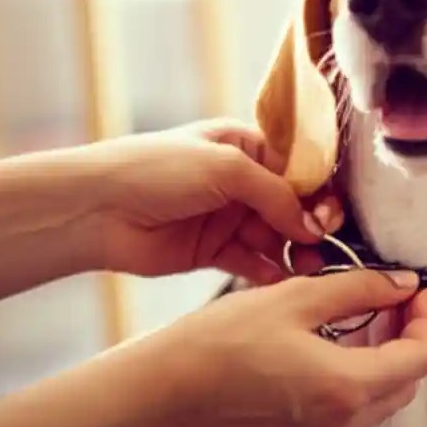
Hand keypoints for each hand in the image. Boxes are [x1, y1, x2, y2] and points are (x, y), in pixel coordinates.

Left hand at [82, 119, 343, 283]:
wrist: (96, 209)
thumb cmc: (156, 169)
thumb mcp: (226, 167)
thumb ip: (276, 194)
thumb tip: (313, 225)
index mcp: (246, 146)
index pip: (298, 169)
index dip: (318, 191)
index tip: (329, 213)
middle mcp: (240, 181)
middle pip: (292, 206)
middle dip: (310, 224)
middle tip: (321, 242)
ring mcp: (226, 217)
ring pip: (275, 237)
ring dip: (294, 252)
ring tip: (307, 266)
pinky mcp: (212, 250)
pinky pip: (252, 263)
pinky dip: (269, 272)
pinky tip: (282, 280)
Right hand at [146, 269, 426, 426]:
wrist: (165, 390)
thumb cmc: (220, 342)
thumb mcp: (295, 299)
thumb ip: (360, 289)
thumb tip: (403, 284)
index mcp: (345, 388)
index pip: (420, 357)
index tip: (418, 289)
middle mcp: (341, 425)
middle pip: (407, 381)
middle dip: (409, 335)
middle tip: (395, 297)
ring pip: (382, 398)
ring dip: (385, 356)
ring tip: (368, 313)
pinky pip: (352, 410)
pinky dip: (358, 375)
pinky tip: (338, 342)